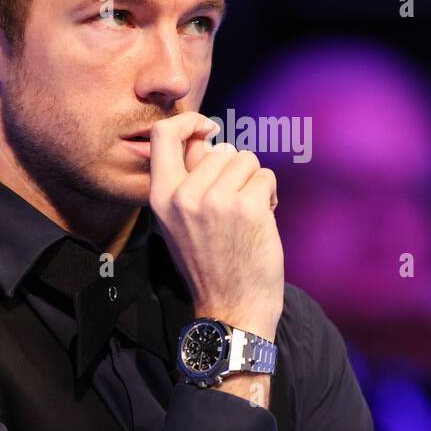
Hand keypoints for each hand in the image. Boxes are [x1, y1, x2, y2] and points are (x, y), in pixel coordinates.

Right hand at [149, 112, 283, 343]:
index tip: (207, 128)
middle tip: (234, 206)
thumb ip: (189, 179)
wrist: (231, 308)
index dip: (188, 121)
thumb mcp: (181, 221)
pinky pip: (265, 176)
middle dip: (236, 171)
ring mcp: (215, 200)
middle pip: (222, 150)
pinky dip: (270, 195)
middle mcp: (183, 195)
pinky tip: (261, 222)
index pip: (162, 135)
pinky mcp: (247, 207)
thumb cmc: (210, 263)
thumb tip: (207, 140)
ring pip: (246, 160)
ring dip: (254, 183)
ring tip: (246, 216)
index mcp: (160, 197)